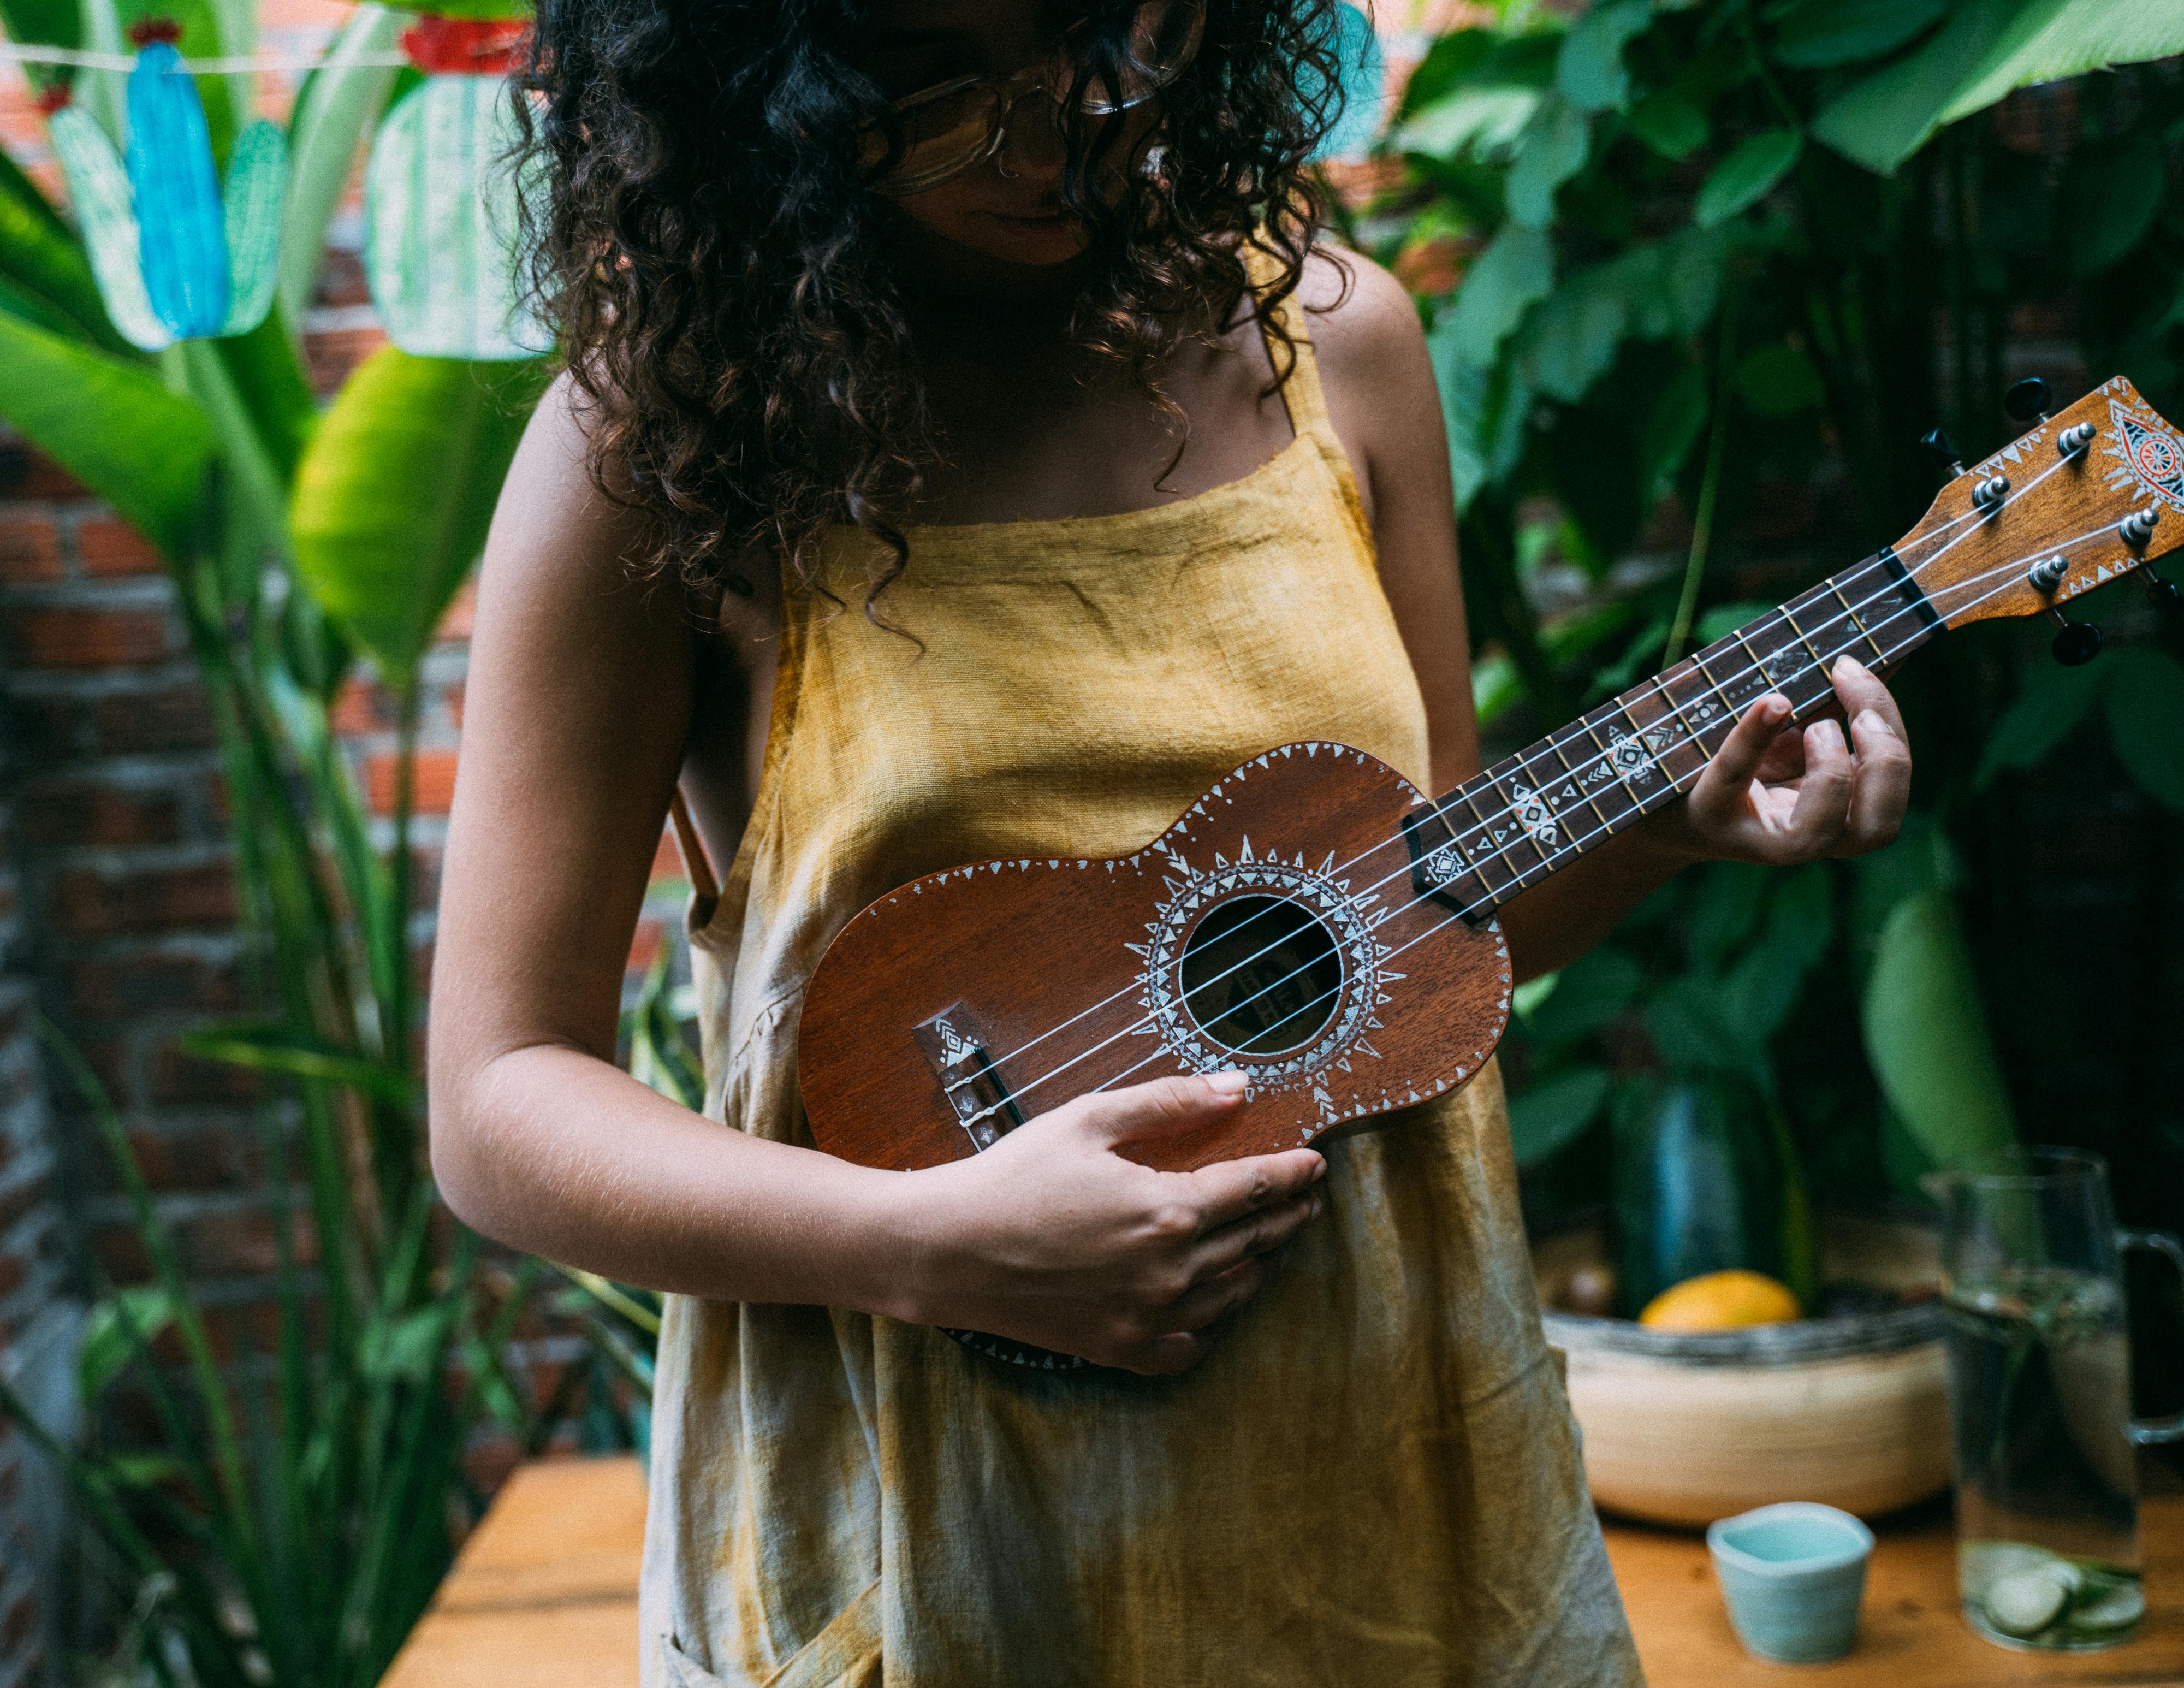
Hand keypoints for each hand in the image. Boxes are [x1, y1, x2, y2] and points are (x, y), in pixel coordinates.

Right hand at [897, 1071, 1326, 1374]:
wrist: (945, 1250)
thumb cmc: (1013, 1176)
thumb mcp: (1089, 1120)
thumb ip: (1169, 1103)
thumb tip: (1236, 1087)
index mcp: (1167, 1211)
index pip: (1254, 1189)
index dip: (1290, 1174)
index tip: (1315, 1163)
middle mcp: (1169, 1272)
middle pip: (1253, 1242)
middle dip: (1286, 1217)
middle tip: (1306, 1200)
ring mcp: (1146, 1318)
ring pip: (1230, 1295)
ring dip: (1261, 1265)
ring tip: (1273, 1243)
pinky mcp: (1118, 1349)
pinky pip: (1186, 1346)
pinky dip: (1210, 1326)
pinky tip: (1215, 1307)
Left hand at [1666, 655, 1911, 864]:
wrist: (1658, 803)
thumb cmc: (1734, 765)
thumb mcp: (1789, 738)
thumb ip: (1833, 706)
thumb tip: (1874, 656)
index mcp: (1834, 814)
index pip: (1889, 795)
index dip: (1893, 736)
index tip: (1862, 678)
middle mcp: (1803, 840)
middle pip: (1876, 829)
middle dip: (1885, 759)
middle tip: (1858, 710)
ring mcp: (1755, 837)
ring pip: (1822, 834)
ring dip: (1835, 772)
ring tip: (1813, 727)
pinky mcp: (1709, 816)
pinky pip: (1735, 779)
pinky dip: (1754, 738)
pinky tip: (1771, 703)